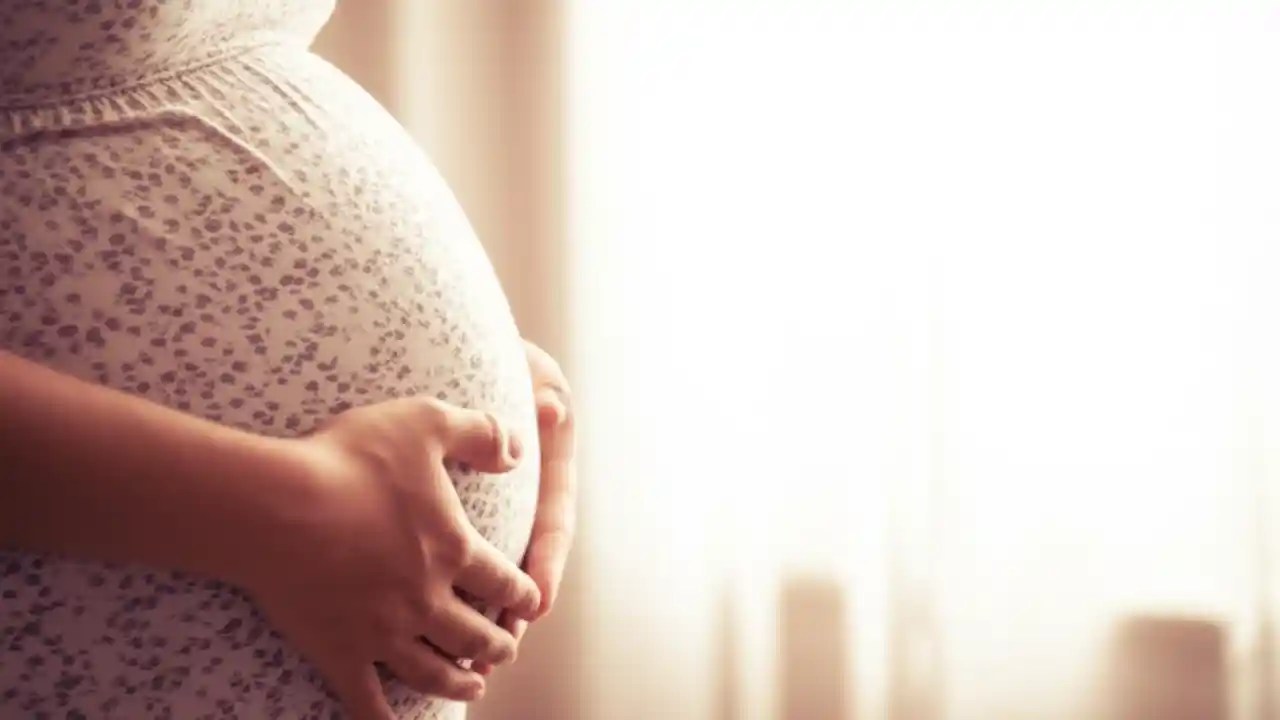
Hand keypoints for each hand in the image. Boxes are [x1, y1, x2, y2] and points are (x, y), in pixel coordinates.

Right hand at [245, 397, 542, 719]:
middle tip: (504, 649)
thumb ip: (479, 432)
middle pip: (477, 636)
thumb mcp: (424, 421)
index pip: (506, 584)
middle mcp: (426, 600)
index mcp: (453, 550)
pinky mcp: (339, 652)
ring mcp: (382, 633)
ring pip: (436, 673)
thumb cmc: (347, 458)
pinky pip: (368, 703)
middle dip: (497, 645)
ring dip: (460, 683)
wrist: (274, 506)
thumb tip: (519, 450)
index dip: (524, 596)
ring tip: (472, 686)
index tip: (531, 604)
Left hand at [475, 340, 577, 673]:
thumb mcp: (520, 371)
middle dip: (510, 607)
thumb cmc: (491, 351)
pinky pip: (451, 558)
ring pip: (484, 567)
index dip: (545, 563)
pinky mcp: (452, 504)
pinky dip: (442, 593)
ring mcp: (489, 497)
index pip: (553, 520)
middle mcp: (523, 486)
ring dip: (476, 611)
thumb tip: (549, 410)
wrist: (454, 336)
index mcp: (549, 460)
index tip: (536, 601)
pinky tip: (424, 629)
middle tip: (498, 646)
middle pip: (519, 556)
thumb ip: (535, 392)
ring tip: (462, 659)